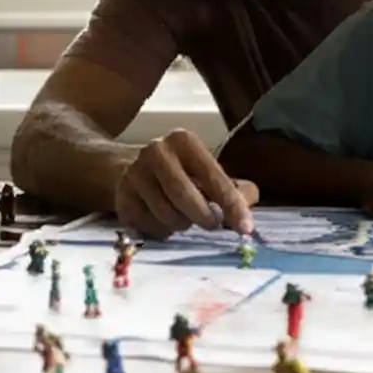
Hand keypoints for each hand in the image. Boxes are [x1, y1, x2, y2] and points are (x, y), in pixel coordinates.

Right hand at [115, 129, 258, 239]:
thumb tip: (250, 203)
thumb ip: (233, 188)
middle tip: (212, 224)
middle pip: (185, 196)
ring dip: (181, 225)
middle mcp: (156, 151)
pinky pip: (149, 226)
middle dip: (204, 217)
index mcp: (184, 141)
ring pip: (167, 214)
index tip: (245, 228)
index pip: (213, 176)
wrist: (130, 170)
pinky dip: (162, 231)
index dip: (232, 205)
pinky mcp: (122, 197)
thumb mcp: (207, 173)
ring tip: (182, 218)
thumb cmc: (180, 173)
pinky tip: (161, 220)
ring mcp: (135, 174)